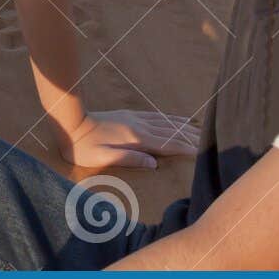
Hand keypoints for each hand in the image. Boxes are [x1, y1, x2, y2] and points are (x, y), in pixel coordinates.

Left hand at [60, 109, 199, 169]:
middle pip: (169, 132)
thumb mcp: (103, 158)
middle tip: (207, 141)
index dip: (183, 148)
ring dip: (181, 126)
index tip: (200, 151)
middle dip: (188, 137)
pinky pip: (155, 115)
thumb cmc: (84, 148)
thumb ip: (130, 159)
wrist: (71, 124)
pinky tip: (173, 119)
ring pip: (164, 122)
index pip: (165, 144)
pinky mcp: (129, 115)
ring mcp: (135, 119)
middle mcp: (139, 126)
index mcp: (135, 139)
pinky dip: (168, 118)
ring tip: (197, 129)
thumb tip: (154, 163)